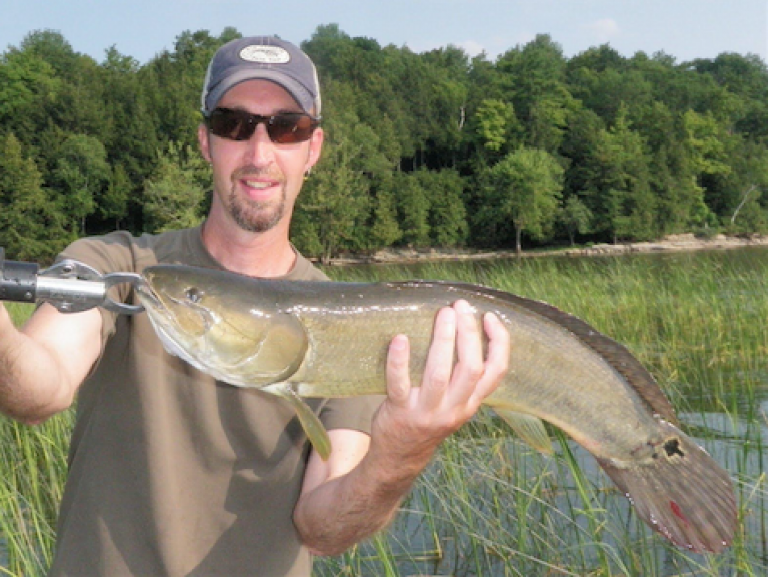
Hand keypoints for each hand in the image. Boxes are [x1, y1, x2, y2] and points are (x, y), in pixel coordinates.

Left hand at [371, 299, 509, 469]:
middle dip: (468, 334)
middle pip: (470, 368)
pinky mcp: (400, 412)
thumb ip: (462, 379)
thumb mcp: (454, 406)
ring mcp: (427, 412)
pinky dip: (399, 361)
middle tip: (460, 306)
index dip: (499, 343)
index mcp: (470, 404)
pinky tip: (400, 338)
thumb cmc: (427, 420)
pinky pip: (399, 384)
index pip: (496, 372)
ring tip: (443, 314)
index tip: (490, 317)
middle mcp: (454, 409)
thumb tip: (463, 328)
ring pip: (439, 374)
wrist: (399, 457)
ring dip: (442, 341)